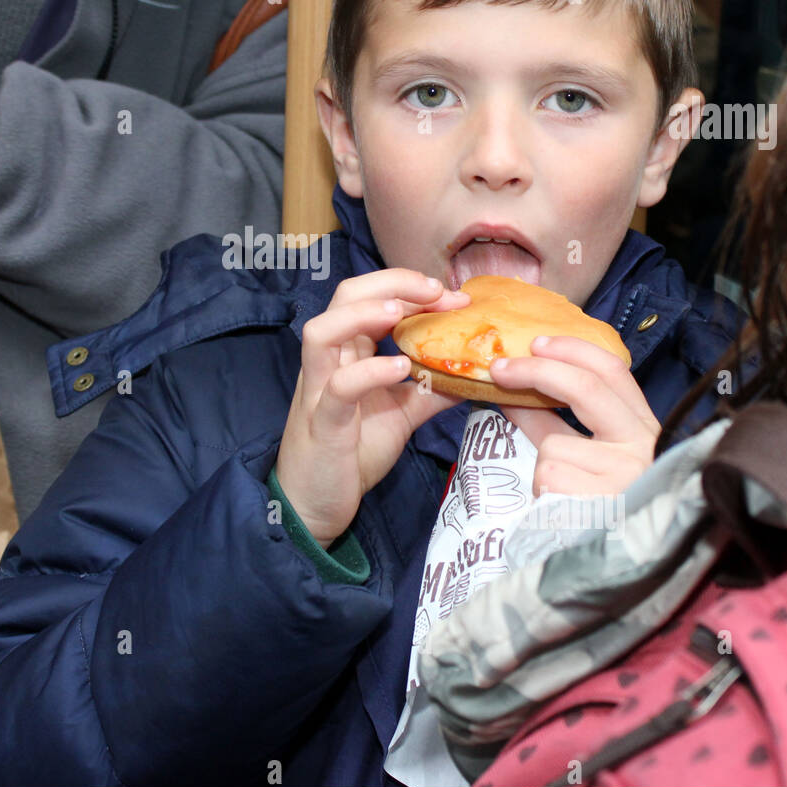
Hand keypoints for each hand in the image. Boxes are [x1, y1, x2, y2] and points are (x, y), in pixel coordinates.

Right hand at [273, 270, 471, 546]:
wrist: (314, 504)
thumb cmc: (351, 453)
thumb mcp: (401, 414)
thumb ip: (431, 389)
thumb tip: (473, 372)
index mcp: (347, 353)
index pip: (369, 296)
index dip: (410, 287)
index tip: (454, 297)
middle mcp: (328, 362)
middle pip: (344, 296)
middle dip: (392, 282)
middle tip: (438, 291)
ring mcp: (320, 390)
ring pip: (322, 331)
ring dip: (364, 313)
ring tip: (402, 312)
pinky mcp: (323, 423)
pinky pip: (340, 387)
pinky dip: (370, 371)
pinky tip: (401, 368)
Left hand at [492, 336, 658, 498]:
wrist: (621, 570)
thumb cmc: (606, 508)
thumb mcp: (594, 460)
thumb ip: (562, 424)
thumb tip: (513, 393)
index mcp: (645, 431)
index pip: (614, 373)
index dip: (573, 350)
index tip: (538, 342)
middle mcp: (642, 447)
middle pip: (584, 388)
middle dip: (534, 371)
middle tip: (498, 368)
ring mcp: (623, 473)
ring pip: (553, 446)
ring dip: (543, 467)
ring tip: (566, 495)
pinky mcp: (599, 499)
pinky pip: (547, 477)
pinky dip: (543, 493)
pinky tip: (564, 510)